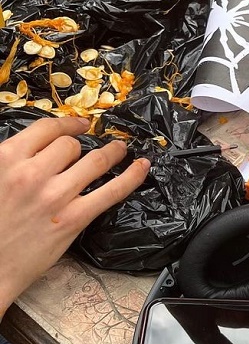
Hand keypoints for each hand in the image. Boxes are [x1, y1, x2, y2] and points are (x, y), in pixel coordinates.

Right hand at [0, 118, 149, 317]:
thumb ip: (13, 160)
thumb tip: (38, 147)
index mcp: (7, 159)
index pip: (47, 129)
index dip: (68, 125)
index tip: (79, 125)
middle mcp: (32, 174)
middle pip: (71, 146)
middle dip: (79, 147)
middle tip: (83, 152)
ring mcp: (56, 196)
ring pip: (95, 161)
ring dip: (112, 152)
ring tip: (120, 149)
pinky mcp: (74, 219)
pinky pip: (112, 191)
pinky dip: (132, 177)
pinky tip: (141, 167)